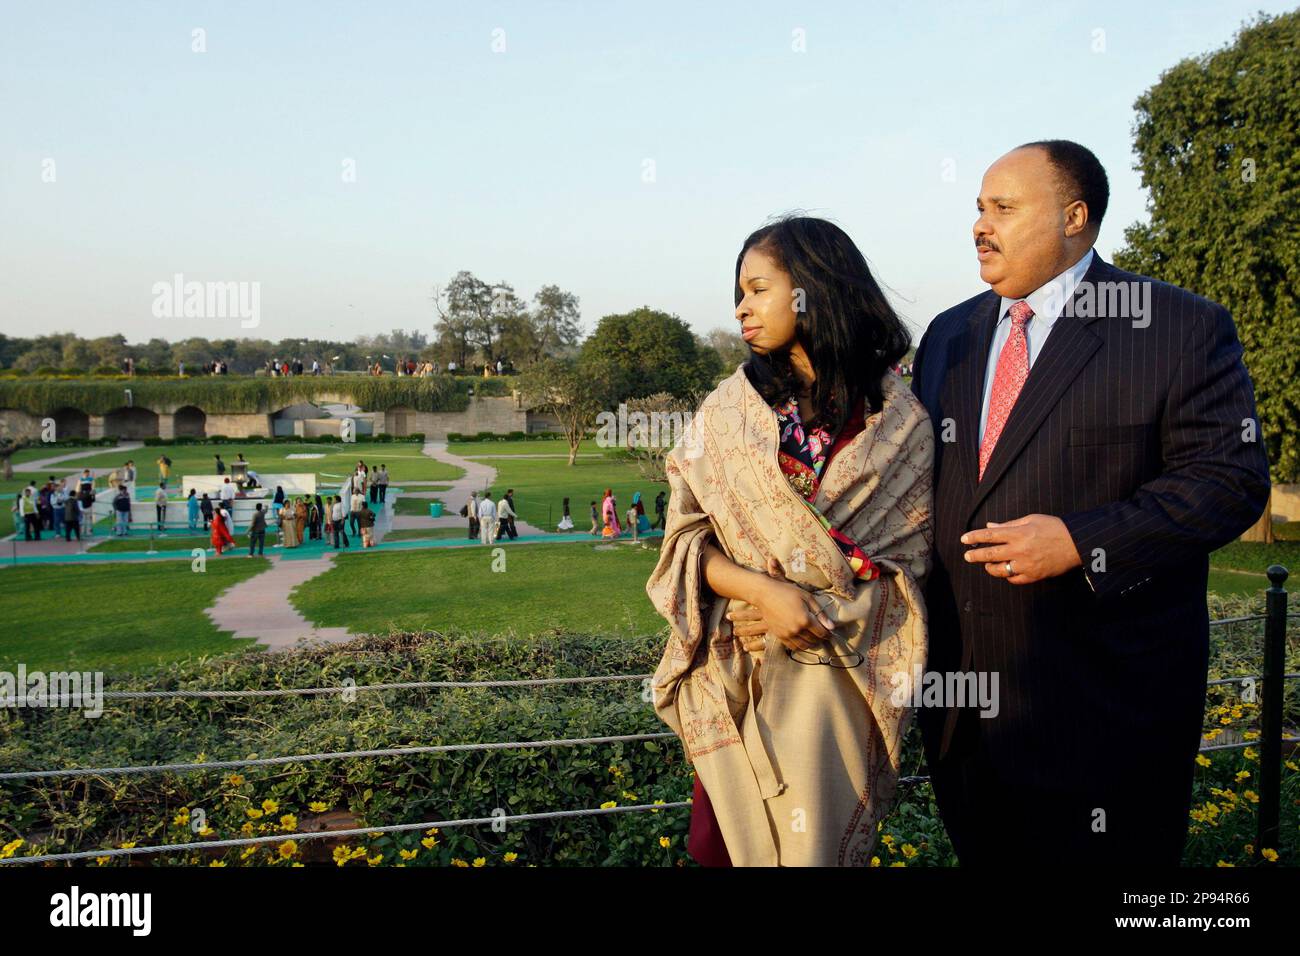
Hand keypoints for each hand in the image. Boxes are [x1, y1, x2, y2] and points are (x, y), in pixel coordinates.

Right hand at [726, 556, 834, 651]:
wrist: (765, 594)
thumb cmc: (787, 592)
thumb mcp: (807, 597)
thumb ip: (820, 613)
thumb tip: (831, 626)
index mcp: (805, 619)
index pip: (822, 632)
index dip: (828, 633)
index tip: (830, 632)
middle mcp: (797, 629)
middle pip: (814, 640)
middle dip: (820, 638)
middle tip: (822, 634)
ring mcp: (787, 634)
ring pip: (804, 646)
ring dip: (811, 643)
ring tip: (813, 637)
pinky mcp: (779, 636)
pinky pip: (792, 647)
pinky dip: (800, 646)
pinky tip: (802, 640)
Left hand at [960, 514, 1082, 584]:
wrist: (1077, 543)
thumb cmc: (1054, 527)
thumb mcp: (1032, 519)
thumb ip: (1009, 524)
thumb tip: (990, 525)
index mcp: (1018, 534)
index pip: (990, 535)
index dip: (975, 536)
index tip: (964, 538)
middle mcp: (1019, 550)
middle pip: (990, 554)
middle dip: (975, 555)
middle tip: (967, 556)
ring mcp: (1026, 565)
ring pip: (999, 570)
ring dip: (990, 567)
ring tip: (986, 565)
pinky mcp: (1034, 576)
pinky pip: (1014, 579)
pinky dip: (1007, 576)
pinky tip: (1005, 572)